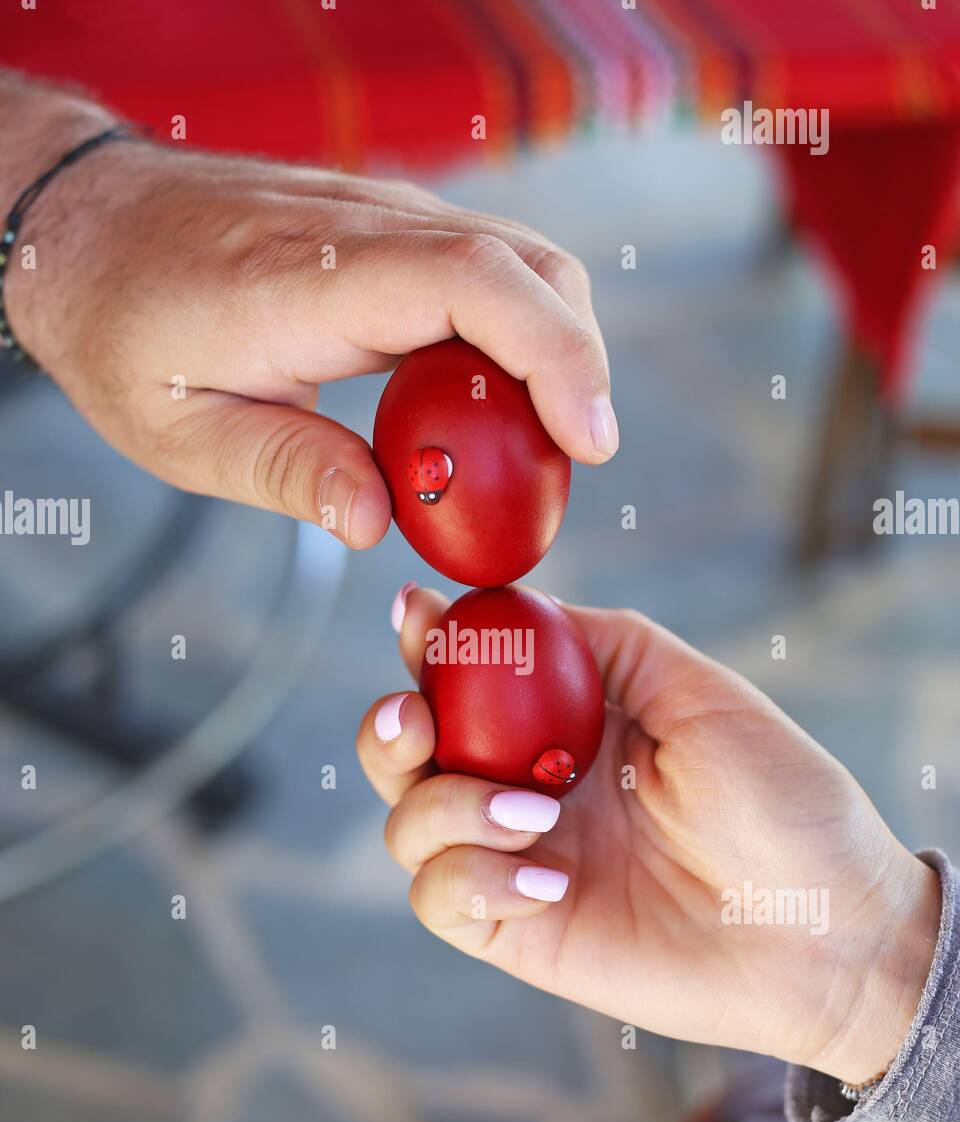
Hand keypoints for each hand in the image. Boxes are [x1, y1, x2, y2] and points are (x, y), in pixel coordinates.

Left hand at [2, 76, 615, 547]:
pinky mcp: (388, 230)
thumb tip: (380, 523)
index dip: (554, 354)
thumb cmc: (124, 329)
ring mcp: (380, 219)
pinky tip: (489, 403)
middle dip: (578, 362)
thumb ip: (287, 473)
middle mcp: (360, 230)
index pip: (471, 284)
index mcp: (308, 281)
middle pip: (527, 265)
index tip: (590, 438)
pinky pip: (483, 268)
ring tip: (532, 447)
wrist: (89, 225)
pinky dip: (516, 331)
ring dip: (552, 348)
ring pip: (519, 261)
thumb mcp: (180, 434)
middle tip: (574, 463)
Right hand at [357, 588, 941, 1083]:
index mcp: (570, 725)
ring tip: (532, 811)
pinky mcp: (522, 932)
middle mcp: (531, 788)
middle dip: (390, 728)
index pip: (469, 677)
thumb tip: (522, 606)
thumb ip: (608, 644)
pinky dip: (471, 877)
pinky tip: (544, 876)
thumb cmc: (784, 803)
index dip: (428, 643)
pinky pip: (441, 899)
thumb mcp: (701, 693)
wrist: (830, 931)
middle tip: (417, 718)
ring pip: (409, 825)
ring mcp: (521, 861)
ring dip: (445, 806)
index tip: (416, 615)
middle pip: (410, 754)